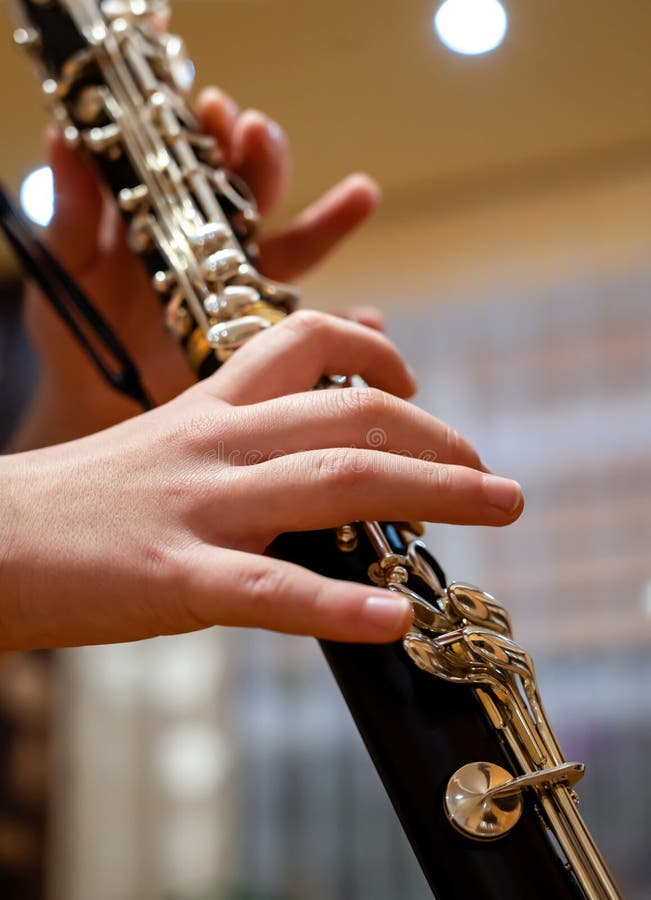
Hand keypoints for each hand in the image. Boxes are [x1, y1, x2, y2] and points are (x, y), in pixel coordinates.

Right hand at [1, 312, 522, 649]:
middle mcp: (216, 444)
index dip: (374, 350)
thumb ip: (235, 427)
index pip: (305, 339)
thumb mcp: (162, 443)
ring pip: (334, 484)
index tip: (414, 379)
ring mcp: (199, 509)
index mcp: (208, 407)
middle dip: (441, 438)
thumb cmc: (78, 501)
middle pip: (352, 416)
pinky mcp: (173, 579)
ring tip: (501, 504)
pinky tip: (395, 619)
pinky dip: (338, 606)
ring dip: (434, 491)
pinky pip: (270, 593)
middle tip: (493, 474)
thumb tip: (305, 426)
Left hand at [17, 88, 380, 446]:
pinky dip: (349, 328)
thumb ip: (72, 213)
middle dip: (263, 159)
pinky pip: (315, 338)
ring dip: (330, 222)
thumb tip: (64, 134)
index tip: (217, 106)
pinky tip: (370, 318)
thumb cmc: (78, 338)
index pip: (198, 167)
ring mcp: (243, 300)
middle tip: (260, 133)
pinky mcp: (264, 351)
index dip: (212, 133)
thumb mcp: (69, 271)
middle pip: (252, 198)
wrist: (96, 413)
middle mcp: (214, 254)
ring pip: (295, 254)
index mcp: (170, 228)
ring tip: (362, 193)